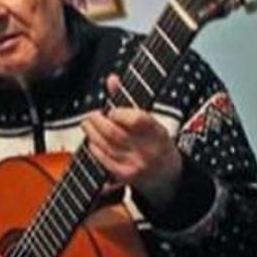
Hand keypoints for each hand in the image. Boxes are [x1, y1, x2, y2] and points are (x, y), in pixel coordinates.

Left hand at [81, 74, 182, 209]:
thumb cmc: (157, 144)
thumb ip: (128, 100)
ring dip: (91, 133)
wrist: (168, 177)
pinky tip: (92, 141)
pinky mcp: (125, 176)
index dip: (119, 113)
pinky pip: (103, 159)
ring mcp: (136, 164)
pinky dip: (94, 148)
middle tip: (91, 115)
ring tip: (87, 124)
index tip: (111, 110)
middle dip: (97, 121)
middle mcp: (147, 149)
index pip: (137, 120)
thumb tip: (111, 79)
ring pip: (106, 145)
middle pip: (114, 132)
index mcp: (157, 132)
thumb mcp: (151, 122)